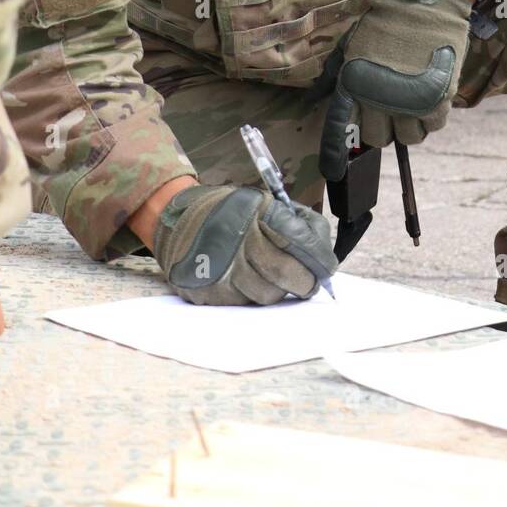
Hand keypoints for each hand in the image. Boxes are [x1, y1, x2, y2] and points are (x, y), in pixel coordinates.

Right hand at [153, 184, 337, 305]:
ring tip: (278, 279)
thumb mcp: (264, 203)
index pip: (298, 239)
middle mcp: (235, 238)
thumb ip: (297, 223)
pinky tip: (253, 282)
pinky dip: (255, 296)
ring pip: (268, 294)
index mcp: (253, 211)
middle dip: (305, 281)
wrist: (179, 221)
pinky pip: (245, 304)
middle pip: (285, 271)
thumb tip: (324, 257)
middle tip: (311, 282)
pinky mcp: (209, 291)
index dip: (318, 257)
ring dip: (280, 290)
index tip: (327, 267)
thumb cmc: (233, 213)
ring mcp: (220, 267)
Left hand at [319, 0, 471, 181]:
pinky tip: (431, 98)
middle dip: (384, 127)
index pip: (340, 132)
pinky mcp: (437, 100)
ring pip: (409, 138)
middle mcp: (378, 99)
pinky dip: (433, 117)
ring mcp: (409, 103)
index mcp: (354, 85)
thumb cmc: (388, 19)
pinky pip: (434, 127)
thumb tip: (315, 96)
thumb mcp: (354, 44)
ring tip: (414, 103)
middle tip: (391, 110)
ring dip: (410, 124)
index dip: (336, 155)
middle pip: (378, 139)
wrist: (428, 0)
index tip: (334, 173)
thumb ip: (337, 75)